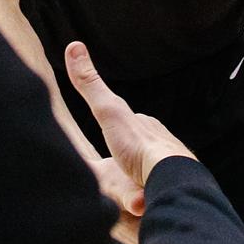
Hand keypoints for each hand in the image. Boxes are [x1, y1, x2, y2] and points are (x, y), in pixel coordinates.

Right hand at [66, 43, 191, 193]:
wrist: (169, 177)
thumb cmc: (137, 145)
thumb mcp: (108, 110)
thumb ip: (90, 85)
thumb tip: (73, 46)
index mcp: (145, 124)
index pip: (128, 119)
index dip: (117, 120)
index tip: (111, 124)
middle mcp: (158, 141)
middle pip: (139, 143)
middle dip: (129, 148)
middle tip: (118, 157)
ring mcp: (165, 164)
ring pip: (148, 166)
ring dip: (138, 172)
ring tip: (127, 181)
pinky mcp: (167, 187)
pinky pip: (155, 187)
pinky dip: (146, 190)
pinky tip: (140, 198)